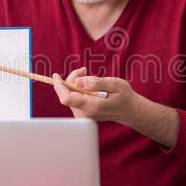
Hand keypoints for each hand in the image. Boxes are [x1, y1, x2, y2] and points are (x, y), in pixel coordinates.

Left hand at [52, 67, 178, 146]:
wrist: (129, 110)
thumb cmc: (124, 96)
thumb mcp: (115, 84)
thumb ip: (96, 82)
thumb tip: (78, 81)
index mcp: (92, 106)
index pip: (67, 98)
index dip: (59, 86)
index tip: (56, 75)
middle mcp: (85, 113)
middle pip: (67, 94)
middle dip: (72, 79)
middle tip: (84, 70)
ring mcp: (83, 115)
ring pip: (70, 96)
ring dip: (76, 83)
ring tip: (90, 77)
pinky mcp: (83, 114)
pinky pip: (74, 99)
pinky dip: (78, 89)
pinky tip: (89, 86)